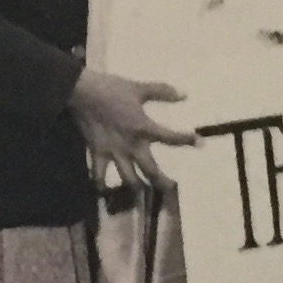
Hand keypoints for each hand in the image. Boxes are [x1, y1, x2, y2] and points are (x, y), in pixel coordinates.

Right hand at [69, 66, 194, 194]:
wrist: (82, 92)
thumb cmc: (111, 89)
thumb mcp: (139, 88)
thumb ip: (162, 92)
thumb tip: (184, 95)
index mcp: (143, 128)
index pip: (169, 138)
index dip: (186, 140)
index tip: (200, 143)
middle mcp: (132, 145)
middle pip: (151, 170)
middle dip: (162, 181)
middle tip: (171, 187)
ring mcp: (114, 152)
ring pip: (128, 178)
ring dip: (136, 188)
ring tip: (142, 194)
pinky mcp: (97, 154)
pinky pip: (99, 175)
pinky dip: (101, 184)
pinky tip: (103, 190)